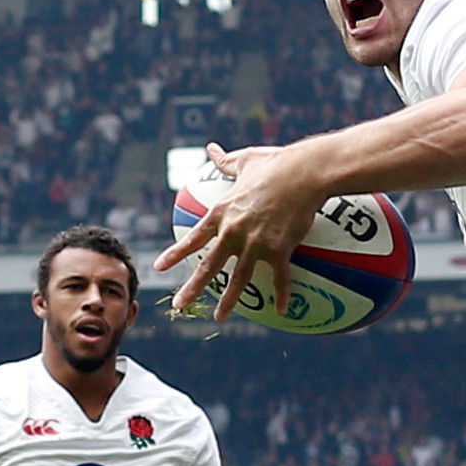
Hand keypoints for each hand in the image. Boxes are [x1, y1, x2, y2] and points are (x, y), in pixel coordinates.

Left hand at [156, 141, 318, 321]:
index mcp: (222, 212)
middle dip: (192, 288)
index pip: (193, 238)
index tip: (160, 267)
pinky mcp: (280, 249)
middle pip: (209, 266)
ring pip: (239, 278)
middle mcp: (234, 231)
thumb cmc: (277, 163)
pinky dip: (280, 295)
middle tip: (179, 305)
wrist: (305, 172)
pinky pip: (279, 278)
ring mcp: (256, 243)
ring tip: (219, 317)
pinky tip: (280, 310)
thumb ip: (226, 160)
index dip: (175, 254)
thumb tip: (212, 148)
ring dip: (229, 301)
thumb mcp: (246, 159)